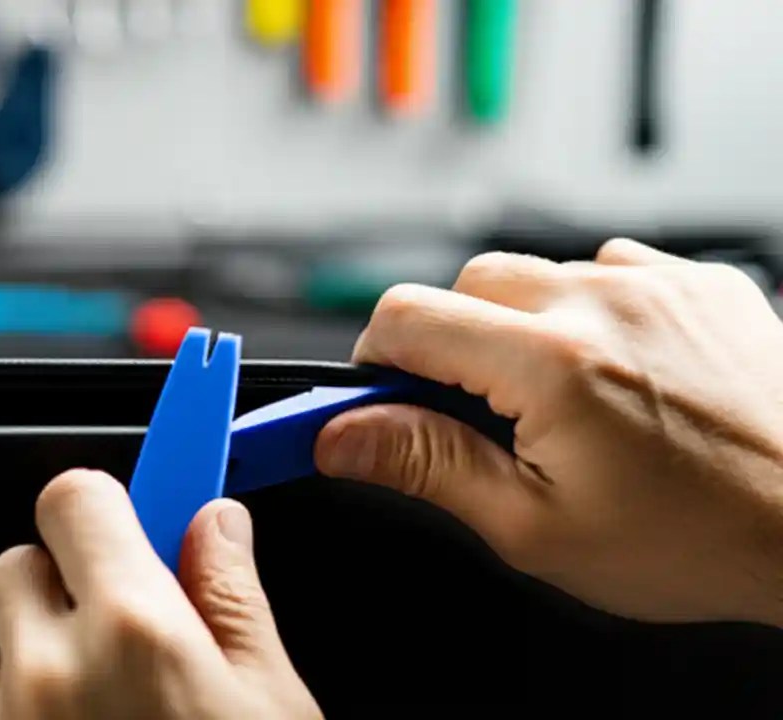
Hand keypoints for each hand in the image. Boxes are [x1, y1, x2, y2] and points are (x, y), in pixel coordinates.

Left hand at [0, 469, 321, 719]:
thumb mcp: (271, 711)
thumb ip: (233, 602)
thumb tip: (214, 520)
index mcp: (138, 633)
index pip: (74, 496)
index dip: (97, 513)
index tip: (111, 533)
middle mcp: (47, 672)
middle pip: (14, 565)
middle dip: (58, 596)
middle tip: (104, 656)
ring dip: (0, 667)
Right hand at [316, 238, 782, 627]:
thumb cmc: (698, 540)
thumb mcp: (536, 528)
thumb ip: (426, 466)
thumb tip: (343, 437)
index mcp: (553, 363)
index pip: (405, 316)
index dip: (374, 361)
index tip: (382, 401)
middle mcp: (605, 301)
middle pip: (464, 282)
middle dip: (450, 342)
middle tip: (480, 416)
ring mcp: (659, 282)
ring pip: (536, 274)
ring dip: (520, 326)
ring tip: (560, 401)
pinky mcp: (700, 280)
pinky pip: (609, 270)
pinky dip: (589, 312)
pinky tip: (615, 373)